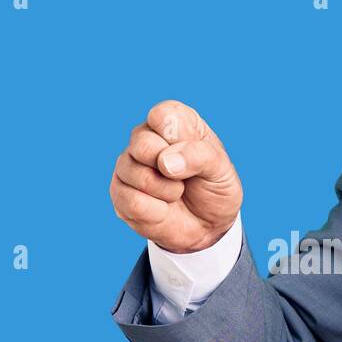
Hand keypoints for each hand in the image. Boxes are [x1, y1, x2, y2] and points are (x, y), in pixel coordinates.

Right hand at [110, 100, 242, 252]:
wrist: (207, 226)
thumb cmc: (213, 188)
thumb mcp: (221, 169)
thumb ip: (200, 155)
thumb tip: (165, 163)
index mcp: (172, 122)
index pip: (162, 115)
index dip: (178, 138)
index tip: (194, 151)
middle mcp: (144, 138)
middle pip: (142, 143)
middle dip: (170, 167)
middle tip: (184, 177)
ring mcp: (128, 166)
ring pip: (135, 174)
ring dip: (167, 191)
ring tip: (177, 193)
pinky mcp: (119, 194)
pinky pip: (132, 201)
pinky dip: (157, 211)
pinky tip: (164, 210)